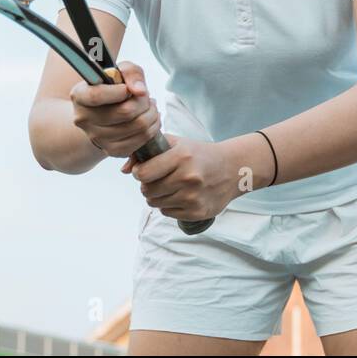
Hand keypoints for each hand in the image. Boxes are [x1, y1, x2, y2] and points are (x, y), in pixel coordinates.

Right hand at [69, 61, 161, 158]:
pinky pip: (141, 140)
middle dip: (144, 101)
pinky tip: (149, 119)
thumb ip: (131, 73)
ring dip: (152, 114)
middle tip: (146, 97)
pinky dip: (152, 128)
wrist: (105, 111)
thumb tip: (140, 91)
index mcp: (80, 96)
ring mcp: (97, 138)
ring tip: (150, 106)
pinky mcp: (112, 150)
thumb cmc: (113, 86)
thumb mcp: (120, 71)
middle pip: (125, 112)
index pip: (97, 96)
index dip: (119, 91)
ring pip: (138, 127)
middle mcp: (84, 119)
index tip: (127, 88)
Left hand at [120, 135, 239, 222]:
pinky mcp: (197, 212)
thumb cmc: (199, 154)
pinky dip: (169, 206)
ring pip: (156, 203)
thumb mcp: (176, 144)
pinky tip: (179, 196)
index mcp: (181, 157)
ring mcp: (193, 197)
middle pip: (147, 190)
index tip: (144, 170)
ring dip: (157, 196)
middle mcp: (188, 177)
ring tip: (170, 187)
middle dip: (148, 185)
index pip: (143, 174)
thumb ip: (147, 151)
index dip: (139, 173)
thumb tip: (124, 170)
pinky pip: (168, 213)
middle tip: (158, 179)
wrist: (232, 169)